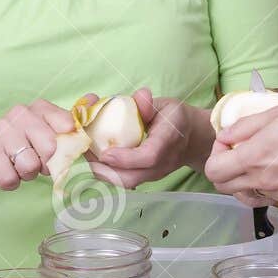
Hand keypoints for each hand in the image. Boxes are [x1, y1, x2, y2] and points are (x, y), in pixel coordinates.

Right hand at [0, 99, 76, 191]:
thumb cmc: (22, 144)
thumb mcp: (47, 131)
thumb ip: (73, 123)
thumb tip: (95, 99)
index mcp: (39, 108)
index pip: (66, 125)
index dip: (66, 146)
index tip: (57, 151)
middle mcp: (20, 114)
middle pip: (50, 149)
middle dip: (45, 164)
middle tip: (36, 162)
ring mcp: (1, 131)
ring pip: (30, 166)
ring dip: (27, 174)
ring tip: (19, 166)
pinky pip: (10, 178)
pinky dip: (11, 182)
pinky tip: (6, 172)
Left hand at [88, 88, 210, 189]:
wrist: (191, 139)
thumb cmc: (175, 118)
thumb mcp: (166, 105)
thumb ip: (150, 103)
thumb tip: (141, 95)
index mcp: (169, 140)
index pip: (149, 156)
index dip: (126, 157)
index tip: (105, 153)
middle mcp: (162, 163)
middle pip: (131, 178)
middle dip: (104, 170)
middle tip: (85, 153)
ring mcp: (153, 173)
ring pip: (125, 182)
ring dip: (101, 171)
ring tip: (86, 155)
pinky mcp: (145, 177)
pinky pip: (123, 179)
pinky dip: (106, 172)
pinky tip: (93, 159)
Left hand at [205, 98, 277, 205]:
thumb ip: (245, 126)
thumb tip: (225, 135)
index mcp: (255, 158)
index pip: (213, 170)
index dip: (215, 152)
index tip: (229, 140)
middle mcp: (263, 181)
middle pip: (223, 186)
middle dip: (224, 167)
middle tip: (239, 150)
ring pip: (243, 194)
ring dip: (242, 178)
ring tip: (257, 159)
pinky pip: (266, 196)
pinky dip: (263, 184)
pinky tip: (277, 167)